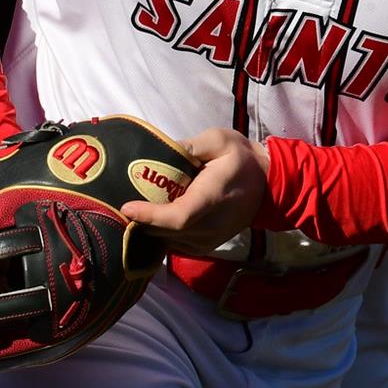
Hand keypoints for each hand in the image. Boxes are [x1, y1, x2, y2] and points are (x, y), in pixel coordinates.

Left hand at [119, 128, 269, 254]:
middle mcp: (209, 226)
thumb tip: (162, 152)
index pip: (178, 216)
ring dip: (148, 229)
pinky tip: (151, 220)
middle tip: (120, 203)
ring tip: (135, 210)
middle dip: (141, 220)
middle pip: (165, 232)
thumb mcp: (219, 140)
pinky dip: (159, 235)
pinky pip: (173, 245)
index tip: (127, 206)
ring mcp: (207, 241)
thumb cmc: (241, 159)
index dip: (150, 215)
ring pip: (166, 242)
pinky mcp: (204, 247)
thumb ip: (191, 146)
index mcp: (211, 198)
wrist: (267, 184)